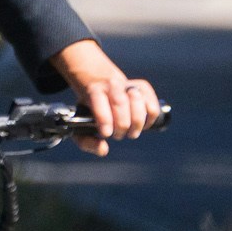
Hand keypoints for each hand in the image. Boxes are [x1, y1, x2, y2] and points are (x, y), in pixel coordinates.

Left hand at [53, 39, 161, 155]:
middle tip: (118, 136)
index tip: (107, 134)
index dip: (104, 119)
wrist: (99, 81)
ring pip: (138, 101)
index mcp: (93, 90)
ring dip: (137, 122)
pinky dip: (150, 118)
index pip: (98, 102)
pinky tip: (143, 125)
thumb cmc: (89, 108)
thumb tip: (104, 150)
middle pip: (120, 103)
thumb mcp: (79, 122)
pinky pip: (152, 103)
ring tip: (131, 133)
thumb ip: (85, 141)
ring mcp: (128, 85)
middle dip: (121, 125)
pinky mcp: (143, 88)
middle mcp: (111, 84)